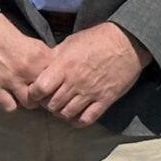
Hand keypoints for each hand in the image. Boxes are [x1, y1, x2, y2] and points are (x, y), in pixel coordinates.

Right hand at [0, 13, 56, 113]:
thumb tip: (52, 72)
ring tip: (23, 94)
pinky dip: (10, 104)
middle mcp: (28, 69)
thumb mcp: (32, 41)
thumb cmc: (5, 32)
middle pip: (46, 94)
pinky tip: (8, 96)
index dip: (54, 83)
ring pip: (30, 104)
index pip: (57, 79)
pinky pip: (9, 106)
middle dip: (43, 94)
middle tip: (37, 91)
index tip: (50, 83)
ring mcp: (11, 79)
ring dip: (28, 100)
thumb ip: (43, 58)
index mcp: (40, 56)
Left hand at [27, 22, 151, 125]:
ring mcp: (90, 92)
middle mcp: (75, 82)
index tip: (36, 92)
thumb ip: (55, 56)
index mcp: (63, 66)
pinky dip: (78, 121)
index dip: (34, 93)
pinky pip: (87, 119)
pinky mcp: (105, 100)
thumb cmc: (96, 39)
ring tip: (62, 107)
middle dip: (47, 105)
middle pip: (52, 105)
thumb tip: (42, 66)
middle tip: (49, 101)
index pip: (39, 89)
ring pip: (67, 114)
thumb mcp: (71, 42)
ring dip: (61, 113)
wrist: (126, 42)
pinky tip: (76, 116)